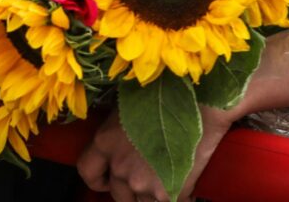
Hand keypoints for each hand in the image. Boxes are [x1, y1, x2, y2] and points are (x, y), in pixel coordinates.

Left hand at [75, 104, 234, 201]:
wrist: (201, 106)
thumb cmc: (166, 97)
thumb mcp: (130, 109)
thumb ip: (120, 135)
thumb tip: (122, 146)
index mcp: (105, 141)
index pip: (87, 171)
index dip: (98, 180)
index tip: (108, 180)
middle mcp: (119, 165)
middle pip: (118, 193)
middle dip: (131, 191)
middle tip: (148, 178)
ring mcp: (141, 182)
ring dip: (153, 196)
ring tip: (168, 179)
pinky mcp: (166, 194)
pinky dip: (176, 198)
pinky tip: (185, 186)